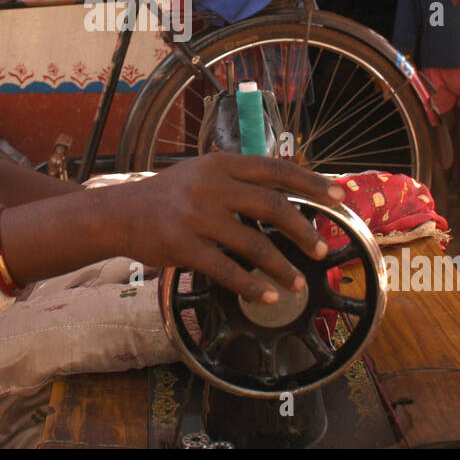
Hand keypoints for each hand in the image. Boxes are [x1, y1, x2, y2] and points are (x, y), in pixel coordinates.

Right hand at [112, 153, 345, 303]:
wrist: (117, 214)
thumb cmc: (167, 196)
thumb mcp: (201, 174)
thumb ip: (238, 180)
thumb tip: (288, 197)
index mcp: (221, 164)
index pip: (276, 169)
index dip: (312, 182)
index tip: (341, 196)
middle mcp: (210, 185)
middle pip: (272, 205)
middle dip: (304, 230)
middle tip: (323, 249)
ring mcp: (196, 216)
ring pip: (254, 243)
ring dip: (282, 267)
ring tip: (298, 282)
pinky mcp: (183, 246)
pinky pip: (227, 270)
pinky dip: (252, 285)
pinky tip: (268, 295)